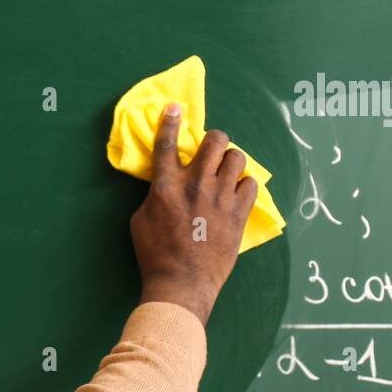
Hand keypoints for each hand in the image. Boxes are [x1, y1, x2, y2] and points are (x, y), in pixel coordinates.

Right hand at [129, 102, 256, 326]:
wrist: (181, 284)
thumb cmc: (154, 254)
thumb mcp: (141, 220)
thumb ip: (154, 195)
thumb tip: (166, 184)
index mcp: (166, 186)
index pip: (168, 144)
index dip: (171, 121)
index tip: (176, 107)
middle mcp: (196, 185)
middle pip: (215, 140)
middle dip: (213, 140)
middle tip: (210, 152)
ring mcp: (221, 198)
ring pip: (236, 157)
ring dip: (229, 161)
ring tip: (225, 174)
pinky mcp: (239, 213)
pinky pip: (251, 183)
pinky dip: (243, 185)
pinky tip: (235, 195)